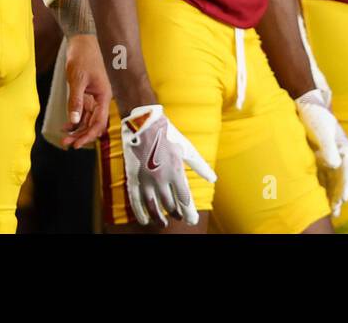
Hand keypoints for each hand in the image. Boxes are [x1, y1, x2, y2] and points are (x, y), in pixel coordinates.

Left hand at [60, 33, 109, 147]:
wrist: (81, 42)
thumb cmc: (82, 57)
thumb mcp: (77, 79)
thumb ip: (76, 100)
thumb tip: (74, 120)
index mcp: (103, 96)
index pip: (99, 122)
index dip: (89, 135)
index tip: (77, 144)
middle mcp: (100, 99)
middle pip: (93, 124)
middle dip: (81, 135)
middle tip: (66, 144)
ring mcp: (93, 97)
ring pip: (88, 120)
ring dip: (77, 130)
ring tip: (64, 138)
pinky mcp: (86, 94)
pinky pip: (82, 112)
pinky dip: (75, 120)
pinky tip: (66, 126)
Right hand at [120, 104, 215, 226]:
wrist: (143, 123)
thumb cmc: (168, 135)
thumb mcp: (187, 148)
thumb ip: (200, 165)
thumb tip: (213, 179)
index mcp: (176, 170)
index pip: (184, 199)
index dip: (189, 212)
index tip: (192, 220)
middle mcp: (161, 178)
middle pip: (170, 205)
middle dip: (176, 214)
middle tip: (179, 217)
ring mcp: (146, 179)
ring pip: (153, 207)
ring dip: (159, 218)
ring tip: (163, 224)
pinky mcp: (133, 177)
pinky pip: (135, 200)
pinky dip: (140, 213)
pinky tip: (144, 221)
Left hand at [295, 89, 347, 216]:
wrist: (306, 103)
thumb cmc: (316, 116)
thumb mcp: (323, 132)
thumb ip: (330, 149)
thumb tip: (335, 166)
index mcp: (345, 149)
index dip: (346, 187)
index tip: (344, 200)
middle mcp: (340, 155)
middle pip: (341, 179)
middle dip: (339, 196)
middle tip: (335, 212)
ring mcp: (331, 156)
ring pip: (333, 179)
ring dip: (332, 194)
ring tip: (330, 211)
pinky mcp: (320, 156)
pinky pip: (324, 175)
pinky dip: (323, 187)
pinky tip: (319, 197)